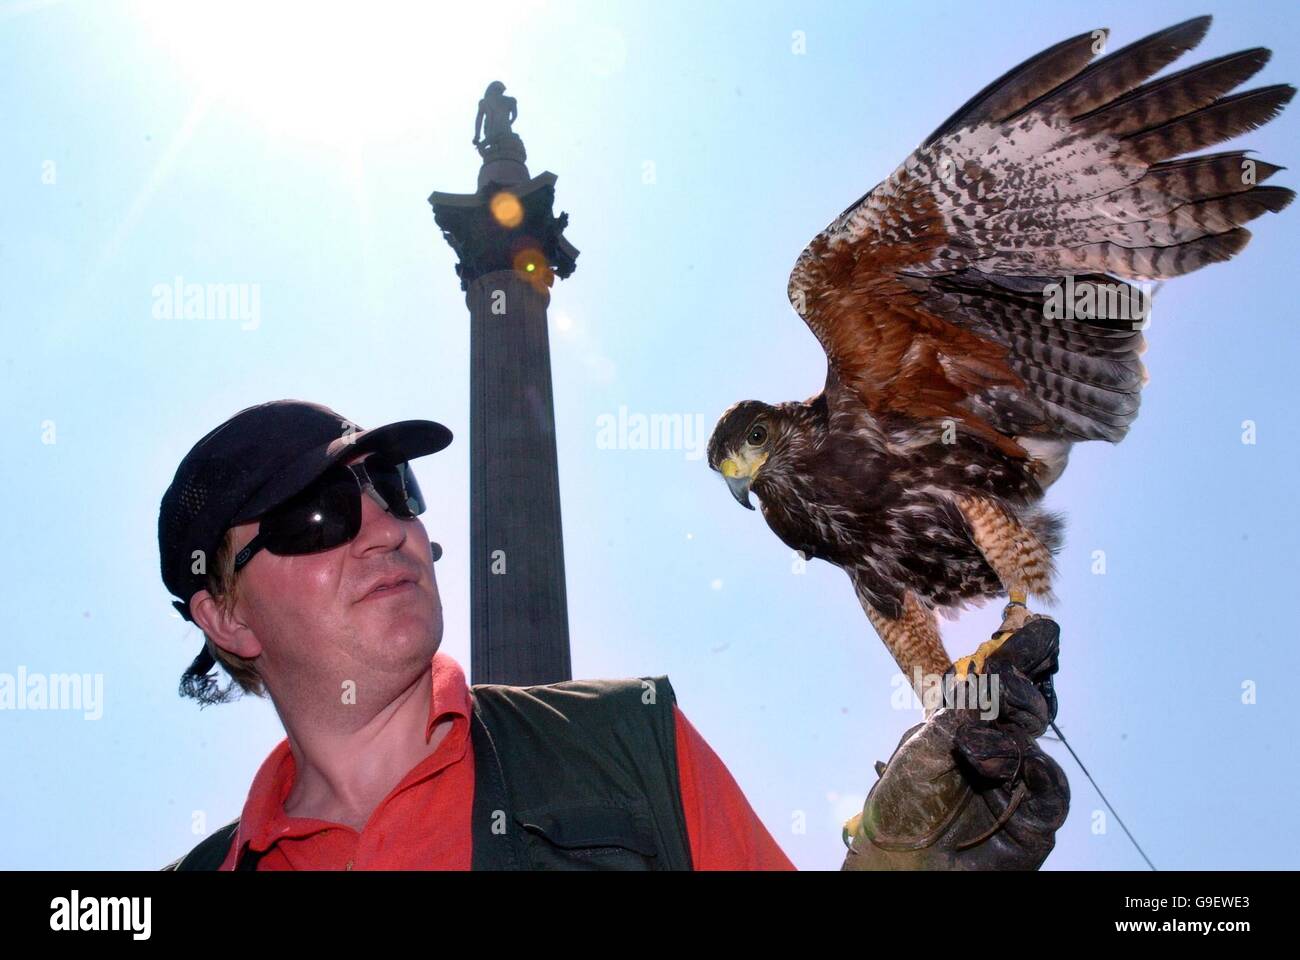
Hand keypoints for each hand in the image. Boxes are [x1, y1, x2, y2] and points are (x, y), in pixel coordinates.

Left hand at [841, 617, 1068, 869]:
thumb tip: (991, 674)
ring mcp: (1019, 778)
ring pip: (1040, 736)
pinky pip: (1053, 785)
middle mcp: (997, 744)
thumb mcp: (921, 747)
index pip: (1001, 679)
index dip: (1019, 652)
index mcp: (967, 721)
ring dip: (1015, 731)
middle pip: (1030, 700)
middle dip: (1022, 684)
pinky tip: (1015, 769)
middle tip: (1006, 679)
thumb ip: (959, 711)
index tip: (1031, 624)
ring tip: (979, 751)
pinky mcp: (1036, 818)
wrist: (904, 865)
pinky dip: (1039, 771)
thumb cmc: (903, 806)